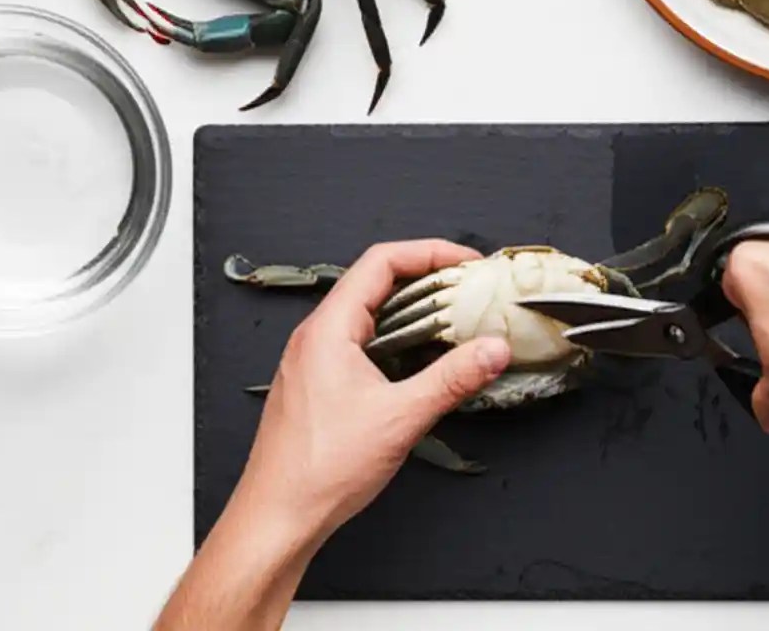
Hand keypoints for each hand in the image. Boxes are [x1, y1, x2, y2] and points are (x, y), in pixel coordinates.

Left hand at [156, 240, 511, 629]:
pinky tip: (423, 363)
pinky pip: (363, 345)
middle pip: (377, 284)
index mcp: (328, 330)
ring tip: (455, 322)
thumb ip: (452, 379)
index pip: (381, 263)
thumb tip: (490, 350)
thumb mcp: (400, 418)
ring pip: (370, 317)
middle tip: (469, 290)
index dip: (429, 253)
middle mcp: (317, 338)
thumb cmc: (317, 471)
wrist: (278, 516)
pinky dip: (398, 342)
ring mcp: (315, 361)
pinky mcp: (320, 385)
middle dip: (428, 281)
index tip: (465, 262)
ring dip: (414, 314)